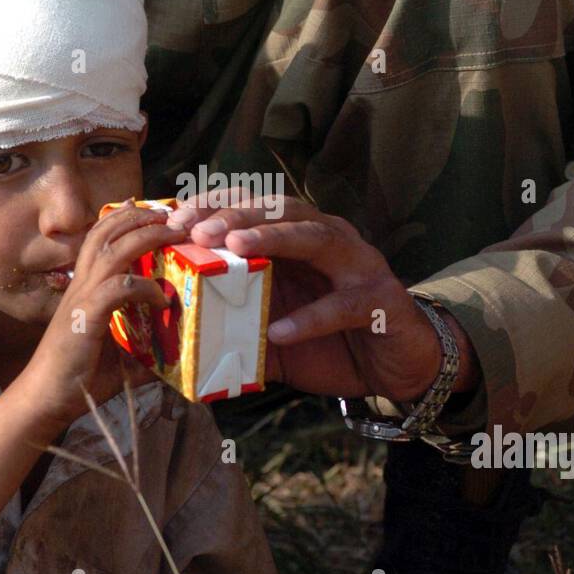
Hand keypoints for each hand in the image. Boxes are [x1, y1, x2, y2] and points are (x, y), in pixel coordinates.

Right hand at [25, 202, 172, 422]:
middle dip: (137, 217)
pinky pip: (120, 288)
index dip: (119, 219)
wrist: (46, 399)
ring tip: (171, 231)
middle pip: (105, 234)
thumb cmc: (78, 378)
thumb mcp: (119, 358)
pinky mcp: (87, 316)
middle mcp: (80, 286)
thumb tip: (174, 354)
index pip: (98, 239)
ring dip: (144, 236)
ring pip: (112, 251)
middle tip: (166, 211)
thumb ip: (143, 349)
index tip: (143, 207)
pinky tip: (161, 297)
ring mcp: (82, 298)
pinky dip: (144, 287)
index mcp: (83, 288)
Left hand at [166, 197, 479, 402]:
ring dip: (273, 238)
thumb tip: (179, 333)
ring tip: (234, 248)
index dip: (216, 205)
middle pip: (282, 209)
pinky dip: (309, 317)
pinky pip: (342, 306)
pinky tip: (279, 330)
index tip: (175, 219)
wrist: (398, 368)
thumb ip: (235, 324)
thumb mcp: (274, 331)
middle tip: (198, 230)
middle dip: (236, 215)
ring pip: (315, 237)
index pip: (256, 206)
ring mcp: (359, 266)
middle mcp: (330, 240)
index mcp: (301, 239)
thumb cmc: (333, 341)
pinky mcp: (381, 302)